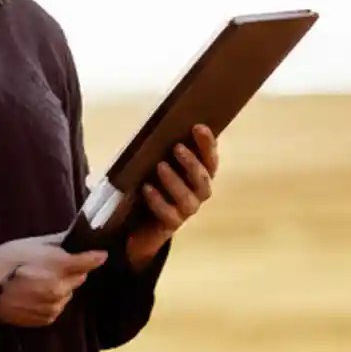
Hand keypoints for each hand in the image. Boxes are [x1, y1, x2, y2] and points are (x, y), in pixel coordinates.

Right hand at [0, 233, 107, 326]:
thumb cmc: (5, 259)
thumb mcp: (33, 243)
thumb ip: (59, 242)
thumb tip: (76, 238)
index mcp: (60, 266)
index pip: (90, 261)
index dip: (96, 256)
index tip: (100, 254)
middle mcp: (61, 288)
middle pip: (79, 279)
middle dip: (71, 273)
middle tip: (51, 267)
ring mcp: (54, 306)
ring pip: (68, 294)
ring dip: (61, 288)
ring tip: (38, 282)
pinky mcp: (46, 319)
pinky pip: (57, 308)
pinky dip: (50, 301)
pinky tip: (33, 294)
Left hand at [125, 124, 219, 270]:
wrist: (140, 223)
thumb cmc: (154, 184)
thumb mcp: (158, 165)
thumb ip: (165, 151)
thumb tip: (162, 127)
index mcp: (200, 174)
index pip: (210, 158)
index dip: (207, 144)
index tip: (198, 126)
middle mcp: (199, 192)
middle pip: (202, 178)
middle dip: (191, 162)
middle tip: (176, 147)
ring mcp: (187, 210)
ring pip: (187, 197)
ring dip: (174, 180)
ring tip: (160, 166)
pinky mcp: (171, 225)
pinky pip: (168, 213)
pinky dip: (158, 200)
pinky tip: (147, 189)